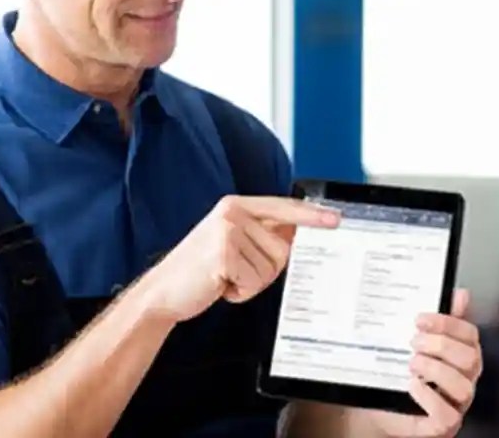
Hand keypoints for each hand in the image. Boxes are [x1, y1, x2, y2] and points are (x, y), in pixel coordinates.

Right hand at [141, 195, 339, 322]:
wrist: (162, 292)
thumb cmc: (199, 272)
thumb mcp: (231, 245)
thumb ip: (261, 236)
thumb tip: (298, 236)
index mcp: (236, 205)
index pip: (283, 207)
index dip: (311, 216)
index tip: (335, 220)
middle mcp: (232, 212)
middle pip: (282, 248)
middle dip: (264, 270)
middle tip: (234, 272)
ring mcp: (228, 231)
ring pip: (269, 269)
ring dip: (250, 283)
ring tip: (224, 278)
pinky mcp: (224, 254)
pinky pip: (254, 282)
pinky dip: (239, 293)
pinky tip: (219, 285)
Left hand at [357, 289, 481, 437]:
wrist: (376, 404)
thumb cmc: (399, 371)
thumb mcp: (415, 342)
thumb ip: (437, 321)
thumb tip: (461, 294)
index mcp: (462, 355)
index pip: (470, 334)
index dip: (448, 323)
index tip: (419, 319)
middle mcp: (464, 379)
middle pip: (471, 359)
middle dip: (441, 346)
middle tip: (413, 342)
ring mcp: (456, 404)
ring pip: (463, 388)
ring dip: (435, 370)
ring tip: (411, 364)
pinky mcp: (443, 426)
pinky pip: (448, 416)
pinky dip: (429, 398)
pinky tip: (412, 385)